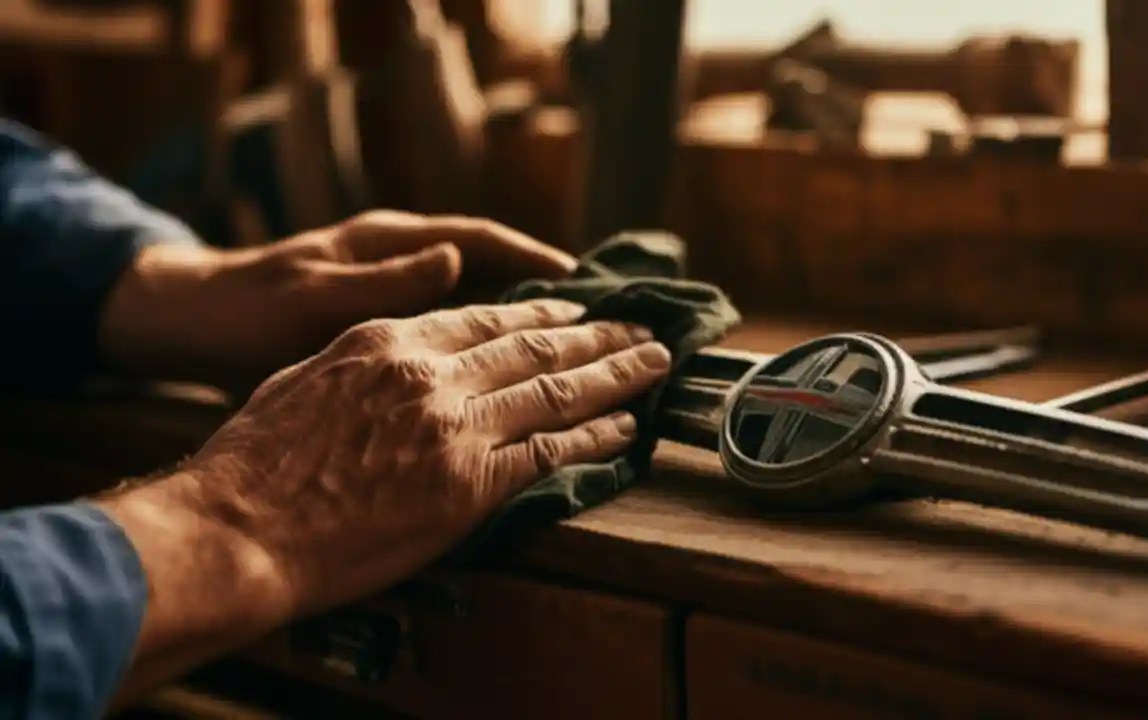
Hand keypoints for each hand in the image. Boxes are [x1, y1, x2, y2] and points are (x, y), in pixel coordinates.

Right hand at [96, 299, 670, 696]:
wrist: (240, 527)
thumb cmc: (252, 461)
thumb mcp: (301, 378)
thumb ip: (360, 360)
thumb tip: (392, 355)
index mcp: (388, 341)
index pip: (484, 318)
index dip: (541, 313)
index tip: (575, 311)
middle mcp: (431, 373)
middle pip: (535, 346)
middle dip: (599, 335)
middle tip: (641, 326)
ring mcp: (455, 427)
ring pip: (557, 389)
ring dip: (617, 374)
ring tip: (656, 361)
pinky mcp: (470, 485)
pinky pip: (550, 452)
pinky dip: (595, 437)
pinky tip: (627, 429)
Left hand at [99, 211, 576, 384]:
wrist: (189, 333)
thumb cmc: (243, 314)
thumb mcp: (310, 296)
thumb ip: (385, 283)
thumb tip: (456, 257)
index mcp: (387, 246)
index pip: (481, 242)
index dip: (537, 262)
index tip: (589, 286)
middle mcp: (397, 267)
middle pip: (492, 277)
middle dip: (551, 302)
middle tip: (610, 324)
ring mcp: (389, 303)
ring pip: (475, 313)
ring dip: (525, 330)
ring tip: (580, 354)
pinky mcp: (376, 337)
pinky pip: (449, 343)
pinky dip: (486, 357)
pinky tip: (512, 386)